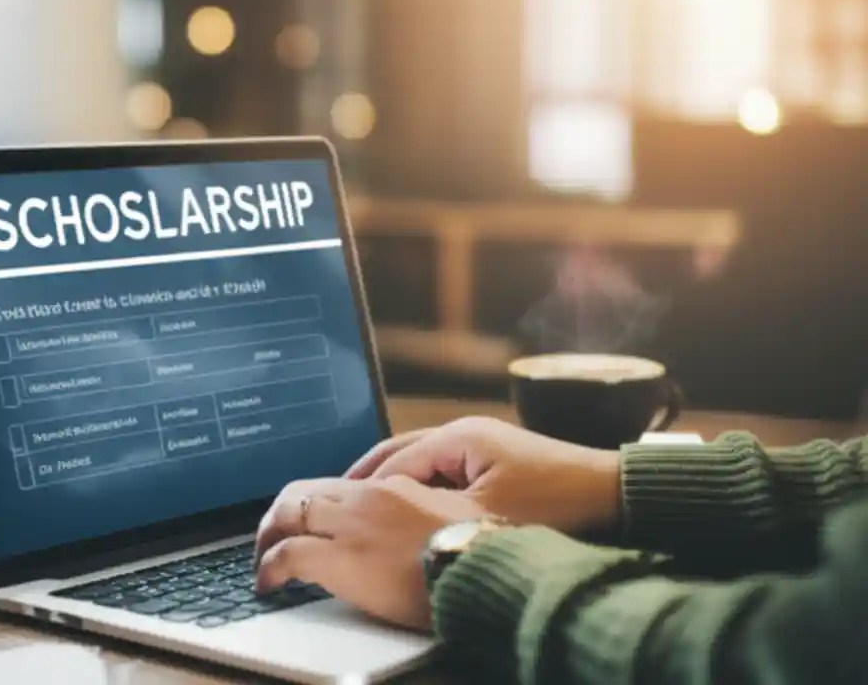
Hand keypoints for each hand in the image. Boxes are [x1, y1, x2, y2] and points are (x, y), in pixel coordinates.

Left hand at [254, 476, 486, 630]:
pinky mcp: (340, 557)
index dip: (314, 505)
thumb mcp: (452, 519)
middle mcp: (365, 499)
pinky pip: (287, 554)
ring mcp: (350, 525)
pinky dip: (269, 567)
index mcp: (393, 490)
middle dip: (280, 514)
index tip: (308, 523)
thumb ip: (420, 516)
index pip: (337, 487)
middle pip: (303, 493)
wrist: (486, 568)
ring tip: (261, 559)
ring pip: (288, 514)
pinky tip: (267, 584)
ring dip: (267, 536)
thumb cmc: (480, 552)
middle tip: (271, 536)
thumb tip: (407, 534)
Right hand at [346, 417, 620, 534]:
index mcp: (458, 437)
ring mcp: (481, 446)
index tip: (337, 513)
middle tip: (332, 502)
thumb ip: (429, 510)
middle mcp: (465, 434)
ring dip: (391, 483)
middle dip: (365, 478)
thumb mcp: (485, 513)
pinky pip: (442, 471)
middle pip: (399, 454)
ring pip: (419, 462)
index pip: (392, 464)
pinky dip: (418, 488)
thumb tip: (385, 513)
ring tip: (362, 507)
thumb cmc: (557, 504)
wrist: (616, 499)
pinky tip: (410, 510)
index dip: (362, 491)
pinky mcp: (496, 463)